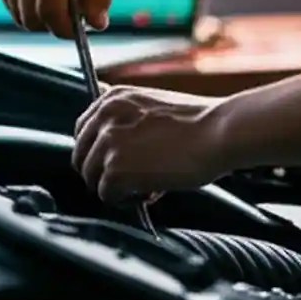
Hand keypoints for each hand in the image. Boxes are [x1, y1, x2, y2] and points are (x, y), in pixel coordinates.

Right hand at [0, 0, 117, 38]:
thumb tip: (95, 24)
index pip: (49, 7)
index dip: (64, 28)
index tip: (77, 31)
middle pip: (31, 16)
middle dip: (53, 25)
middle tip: (71, 17)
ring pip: (20, 15)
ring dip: (42, 17)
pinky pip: (12, 6)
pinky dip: (29, 7)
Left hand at [71, 85, 230, 203]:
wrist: (219, 131)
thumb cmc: (197, 123)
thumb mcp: (151, 106)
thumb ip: (126, 120)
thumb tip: (111, 148)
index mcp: (110, 98)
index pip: (82, 130)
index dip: (97, 152)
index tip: (114, 163)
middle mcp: (103, 118)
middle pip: (81, 157)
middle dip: (102, 173)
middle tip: (131, 181)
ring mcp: (106, 144)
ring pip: (91, 179)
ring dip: (116, 188)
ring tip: (147, 186)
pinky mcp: (114, 170)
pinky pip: (107, 195)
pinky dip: (128, 200)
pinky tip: (152, 192)